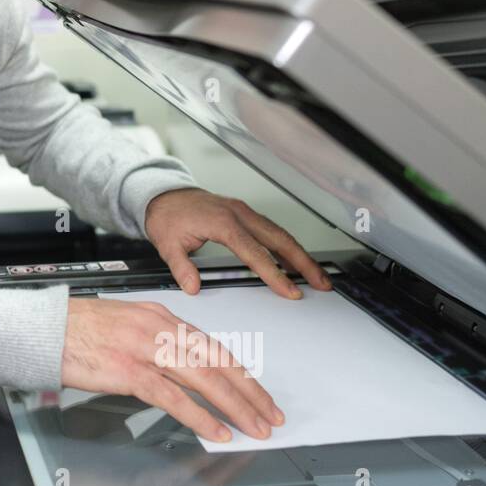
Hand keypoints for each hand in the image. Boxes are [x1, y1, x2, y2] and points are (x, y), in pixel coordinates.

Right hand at [60, 297, 280, 442]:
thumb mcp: (125, 321)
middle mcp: (160, 329)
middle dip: (250, 391)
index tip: (256, 390)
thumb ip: (154, 337)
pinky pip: (174, 398)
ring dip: (235, 406)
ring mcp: (146, 350)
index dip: (239, 371)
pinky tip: (216, 430)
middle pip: (217, 361)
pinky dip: (200, 417)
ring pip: (205, 379)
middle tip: (269, 412)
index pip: (212, 345)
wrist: (44, 328)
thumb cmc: (77, 327)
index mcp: (160, 316)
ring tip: (254, 426)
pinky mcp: (130, 372)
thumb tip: (178, 361)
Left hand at [143, 188, 333, 299]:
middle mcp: (238, 214)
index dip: (275, 274)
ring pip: (280, 233)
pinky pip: (272, 229)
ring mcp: (244, 211)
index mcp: (223, 223)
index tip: (289, 290)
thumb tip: (192, 287)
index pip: (255, 252)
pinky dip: (287, 245)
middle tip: (321, 283)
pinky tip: (295, 260)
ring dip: (300, 254)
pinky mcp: (244, 213)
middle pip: (279, 239)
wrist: (164, 195)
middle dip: (303, 262)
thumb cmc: (167, 217)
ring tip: (316, 275)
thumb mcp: (167, 244)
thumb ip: (181, 267)